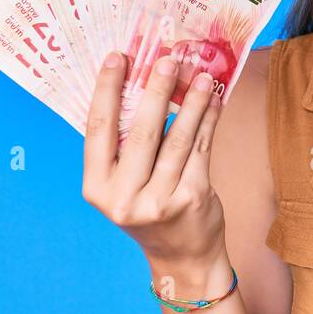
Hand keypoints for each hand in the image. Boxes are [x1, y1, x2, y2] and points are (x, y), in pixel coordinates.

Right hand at [82, 50, 225, 267]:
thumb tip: (140, 82)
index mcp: (97, 188)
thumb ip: (125, 144)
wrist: (182, 256)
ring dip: (191, 102)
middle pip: (141, 131)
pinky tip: (215, 101)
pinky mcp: (192, 199)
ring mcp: (160, 201)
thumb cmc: (150, 208)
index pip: (98, 129)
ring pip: (178, 138)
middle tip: (168, 59)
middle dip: (156, 90)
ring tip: (201, 75)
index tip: (118, 57)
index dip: (107, 90)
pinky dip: (208, 121)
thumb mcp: (124, 183)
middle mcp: (124, 198)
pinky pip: (202, 149)